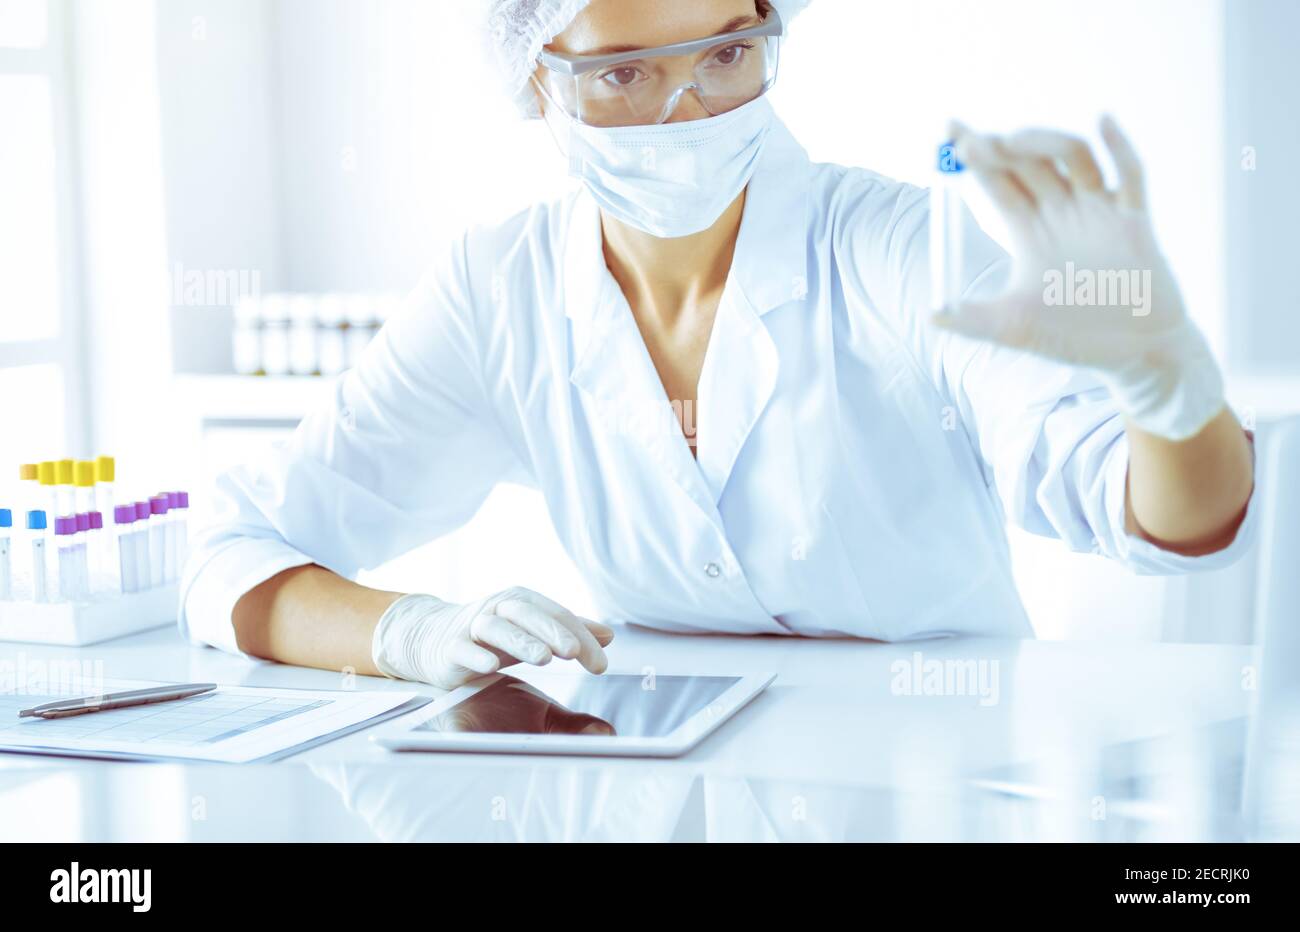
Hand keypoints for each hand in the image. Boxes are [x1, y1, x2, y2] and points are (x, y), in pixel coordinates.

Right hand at [371, 587, 613, 689]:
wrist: (433, 638)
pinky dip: (476, 655)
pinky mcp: (450, 647)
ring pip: (496, 629)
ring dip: (520, 641)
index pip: (556, 615)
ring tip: (543, 658)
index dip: (580, 636)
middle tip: (575, 651)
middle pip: (527, 614)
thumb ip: (568, 632)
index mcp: (521, 602)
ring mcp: (472, 626)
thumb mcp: (532, 632)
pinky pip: (462, 649)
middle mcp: (497, 609)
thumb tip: (608, 635)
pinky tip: (490, 667)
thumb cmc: (491, 636)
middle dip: (553, 631)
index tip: (600, 663)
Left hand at [932, 117, 1224, 440]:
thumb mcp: (1014, 327)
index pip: (995, 180)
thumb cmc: (1076, 337)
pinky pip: (1131, 176)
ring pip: (1073, 158)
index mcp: (1028, 229)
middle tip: (968, 143)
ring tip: (1011, 141)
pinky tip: (1102, 122)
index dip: (973, 155)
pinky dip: (1119, 147)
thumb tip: (931, 315)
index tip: (947, 131)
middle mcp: (1061, 211)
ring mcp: (1099, 211)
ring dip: (1043, 143)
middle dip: (998, 148)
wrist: (1134, 354)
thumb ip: (974, 320)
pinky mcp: (1136, 220)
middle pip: (1027, 162)